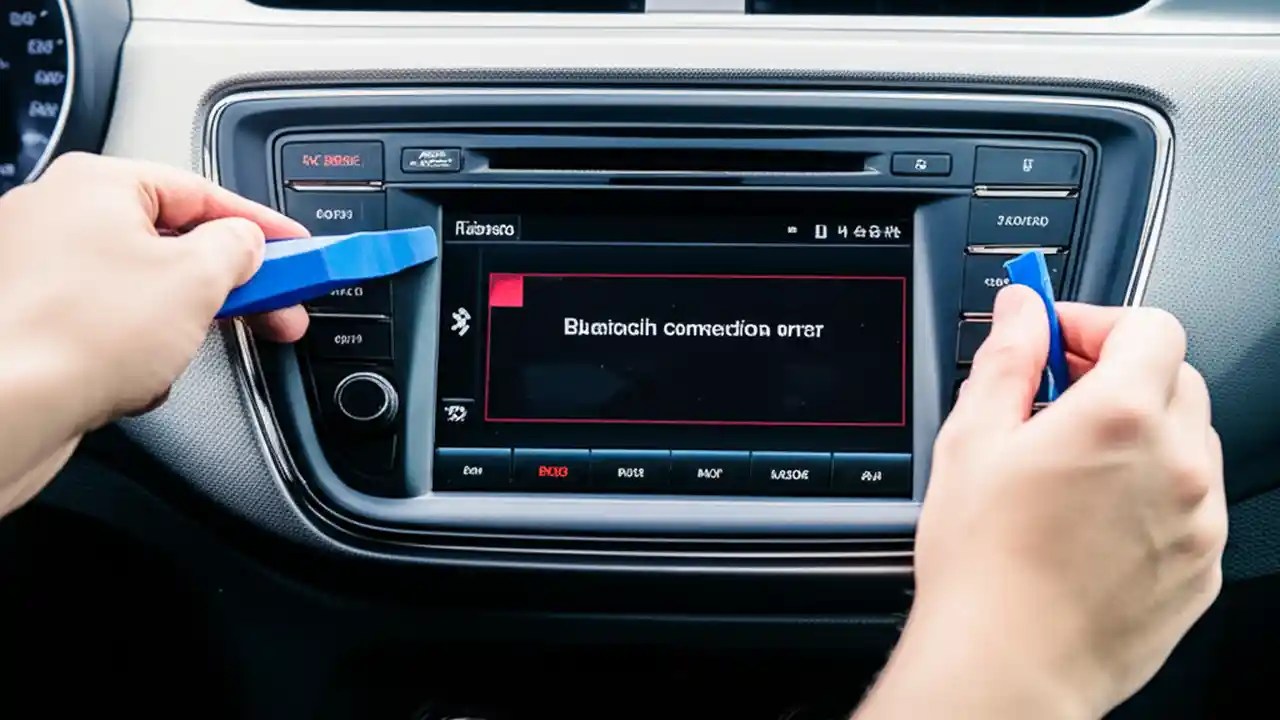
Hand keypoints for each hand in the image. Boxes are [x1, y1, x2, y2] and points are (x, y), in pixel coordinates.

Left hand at [0, 152, 309, 513]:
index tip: (299, 252)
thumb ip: (238, 249)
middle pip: (173, 240)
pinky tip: (141, 374)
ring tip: (183, 350)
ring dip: (178, 321)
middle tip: (273, 310)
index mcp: (95, 184)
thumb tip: (247, 244)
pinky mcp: (30, 318)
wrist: (6, 409)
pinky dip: (136, 347)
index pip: (203, 193)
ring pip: (143, 285)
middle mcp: (58, 214)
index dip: (263, 227)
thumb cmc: (79, 336)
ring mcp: (37, 267)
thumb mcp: (197, 280)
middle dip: (227, 284)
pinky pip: (110, 322)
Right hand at [856, 287, 1225, 718]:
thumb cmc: (983, 564)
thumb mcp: (973, 439)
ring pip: (1188, 441)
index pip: (1150, 326)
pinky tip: (1093, 519)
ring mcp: (1199, 519)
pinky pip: (1191, 503)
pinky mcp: (1201, 567)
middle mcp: (1178, 463)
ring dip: (1140, 433)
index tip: (1058, 339)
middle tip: (1055, 398)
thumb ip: (1008, 358)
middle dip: (1118, 372)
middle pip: (1174, 378)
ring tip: (1071, 467)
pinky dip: (1153, 492)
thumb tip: (1022, 309)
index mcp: (1121, 417)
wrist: (1008, 665)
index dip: (1098, 322)